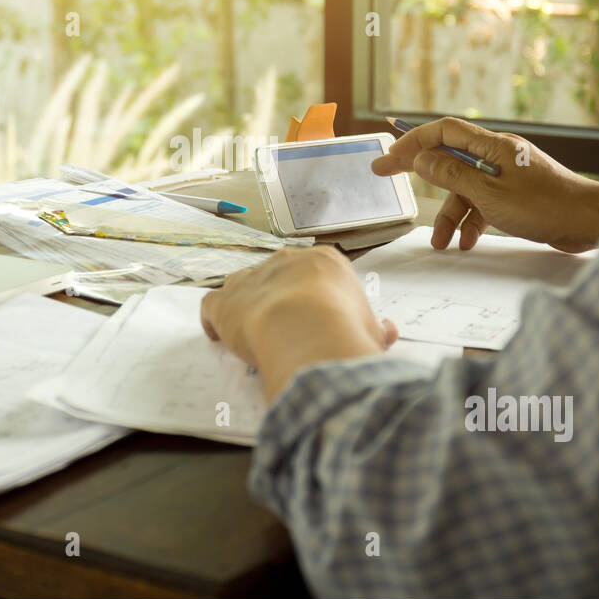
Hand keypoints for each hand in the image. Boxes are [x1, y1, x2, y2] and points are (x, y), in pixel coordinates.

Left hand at [201, 246, 397, 401]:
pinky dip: (213, 319)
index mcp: (325, 263)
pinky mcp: (225, 302)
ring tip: (250, 327)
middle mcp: (285, 263)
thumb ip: (375, 328)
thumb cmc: (345, 328)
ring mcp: (251, 279)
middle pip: (278, 274)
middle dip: (280, 296)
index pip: (318, 272)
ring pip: (242, 283)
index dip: (316, 295)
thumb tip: (387, 331)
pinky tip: (217, 335)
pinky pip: (211, 304)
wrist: (307, 328)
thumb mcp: (369, 331)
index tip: (319, 317)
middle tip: (286, 328)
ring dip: (245, 302)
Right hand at [371, 117, 598, 252]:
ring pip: (465, 188)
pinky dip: (472, 221)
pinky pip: (484, 203)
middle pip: (448, 158)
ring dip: (450, 214)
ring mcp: (508, 175)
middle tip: (385, 175)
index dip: (411, 140)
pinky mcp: (517, 195)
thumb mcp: (489, 194)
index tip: (387, 157)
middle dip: (418, 171)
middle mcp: (498, 155)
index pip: (442, 132)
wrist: (591, 222)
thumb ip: (452, 176)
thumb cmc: (545, 206)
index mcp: (492, 146)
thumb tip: (421, 159)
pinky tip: (466, 242)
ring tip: (440, 242)